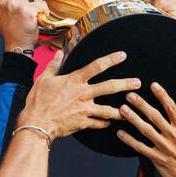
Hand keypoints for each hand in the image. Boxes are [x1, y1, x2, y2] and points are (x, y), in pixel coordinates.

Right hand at [0, 0, 47, 53]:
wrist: (17, 45)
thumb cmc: (14, 27)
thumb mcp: (10, 7)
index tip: (20, 5)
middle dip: (31, 1)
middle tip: (24, 14)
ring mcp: (14, 4)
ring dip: (37, 7)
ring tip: (29, 17)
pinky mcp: (25, 11)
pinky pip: (42, 5)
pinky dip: (43, 13)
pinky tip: (35, 20)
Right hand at [19, 50, 134, 140]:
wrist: (37, 123)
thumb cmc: (38, 101)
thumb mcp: (44, 79)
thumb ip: (53, 65)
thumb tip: (59, 53)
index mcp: (75, 80)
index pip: (97, 66)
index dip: (111, 59)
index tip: (123, 55)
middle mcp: (83, 94)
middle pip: (110, 87)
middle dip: (126, 84)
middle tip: (138, 83)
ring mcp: (85, 109)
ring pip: (109, 109)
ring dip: (121, 110)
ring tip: (130, 110)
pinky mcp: (84, 123)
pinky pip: (99, 123)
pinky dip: (104, 123)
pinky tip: (109, 123)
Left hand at [115, 83, 175, 176]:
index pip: (172, 107)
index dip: (162, 95)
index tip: (153, 85)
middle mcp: (174, 136)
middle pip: (155, 116)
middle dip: (141, 103)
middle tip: (130, 94)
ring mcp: (165, 148)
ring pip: (145, 130)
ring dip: (132, 118)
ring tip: (122, 109)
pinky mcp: (158, 160)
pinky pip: (141, 148)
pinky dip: (129, 140)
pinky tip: (120, 133)